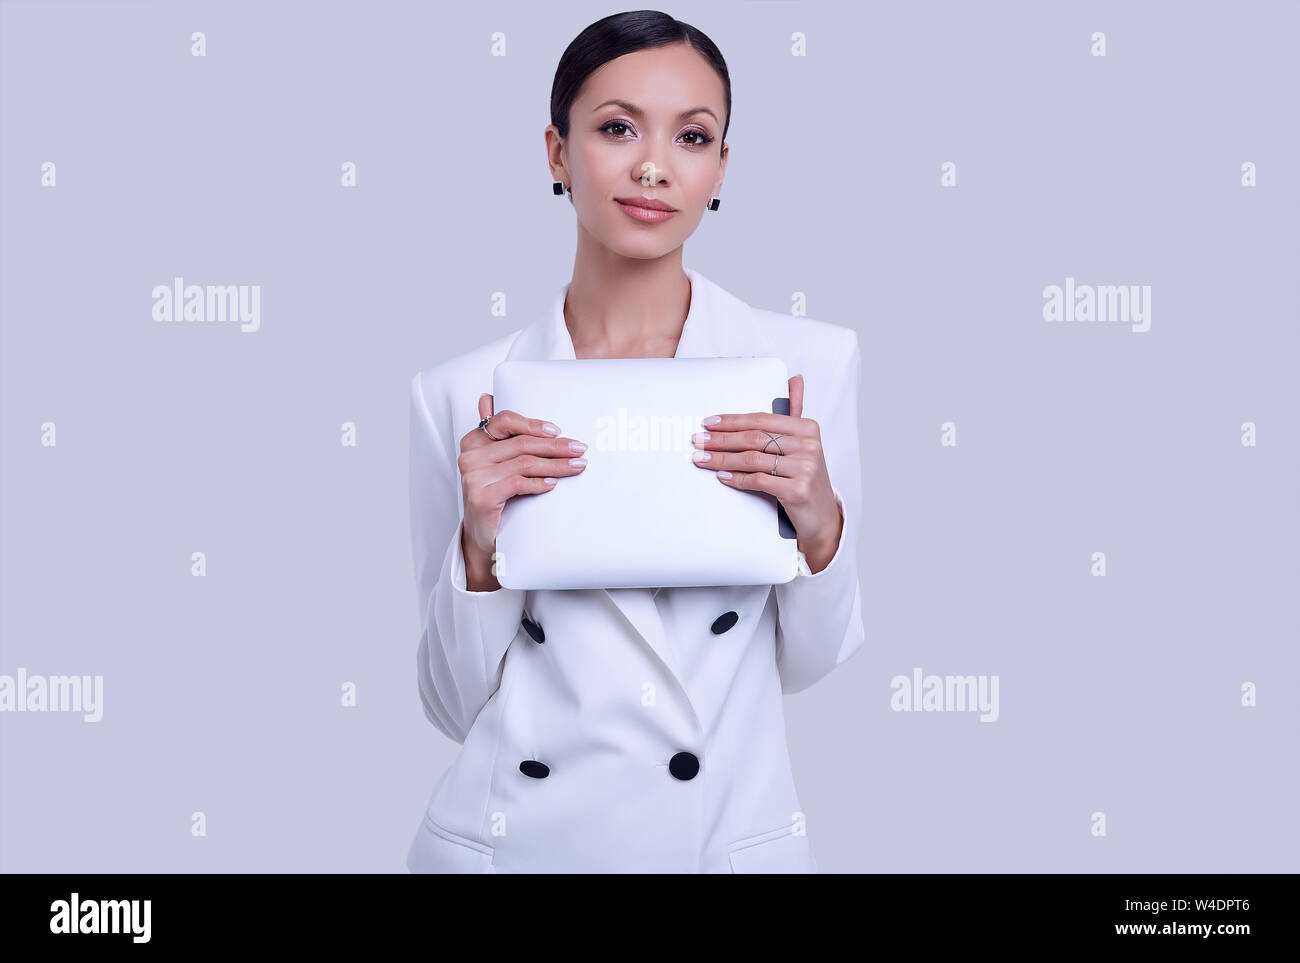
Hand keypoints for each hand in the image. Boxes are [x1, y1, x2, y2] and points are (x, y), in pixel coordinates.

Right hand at [457, 392, 588, 589]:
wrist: (482, 537)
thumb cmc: (494, 496)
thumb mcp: (495, 463)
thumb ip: (497, 435)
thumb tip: (487, 398)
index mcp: (473, 441)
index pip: (505, 421)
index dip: (533, 424)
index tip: (558, 431)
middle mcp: (470, 456)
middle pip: (521, 443)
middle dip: (555, 446)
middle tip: (579, 449)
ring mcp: (473, 477)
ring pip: (524, 463)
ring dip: (556, 465)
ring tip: (577, 466)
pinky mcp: (481, 497)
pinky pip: (517, 484)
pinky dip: (539, 483)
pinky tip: (553, 484)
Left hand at [689, 374, 842, 572]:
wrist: (821, 515)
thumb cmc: (804, 476)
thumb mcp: (802, 444)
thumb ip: (794, 413)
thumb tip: (796, 379)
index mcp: (808, 428)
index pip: (761, 419)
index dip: (732, 421)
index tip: (708, 423)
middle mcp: (809, 446)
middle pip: (754, 438)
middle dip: (720, 440)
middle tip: (697, 441)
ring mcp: (805, 468)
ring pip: (752, 459)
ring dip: (721, 459)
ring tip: (701, 459)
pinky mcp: (797, 490)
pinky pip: (758, 481)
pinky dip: (736, 479)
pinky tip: (721, 476)